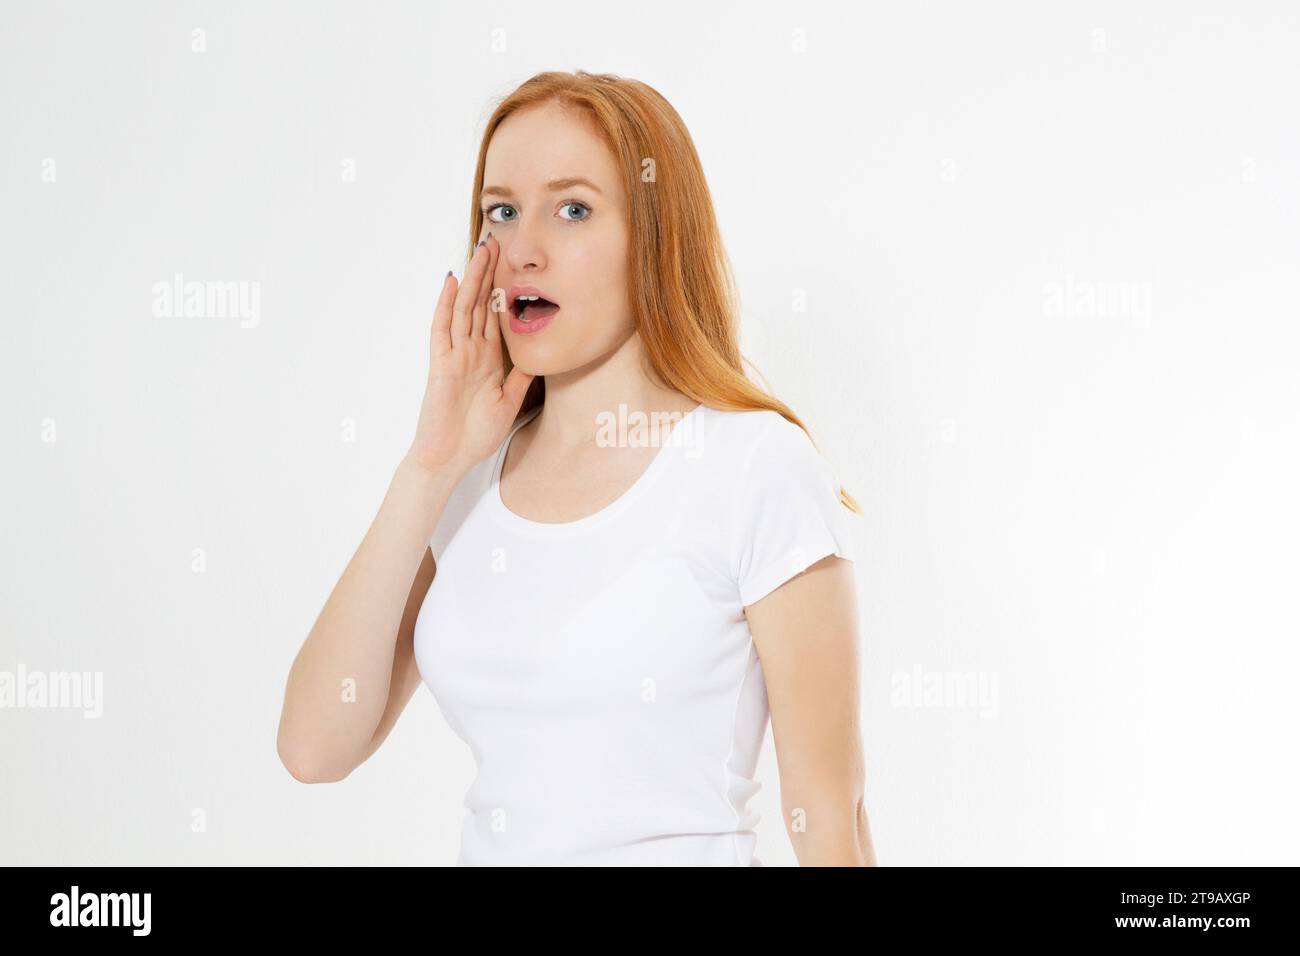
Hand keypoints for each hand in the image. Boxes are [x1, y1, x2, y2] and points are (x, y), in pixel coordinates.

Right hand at [405, 234, 533, 474]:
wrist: (450, 458)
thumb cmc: (475, 434)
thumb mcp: (510, 400)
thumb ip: (522, 376)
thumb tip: (541, 354)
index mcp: (488, 358)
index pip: (497, 314)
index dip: (505, 288)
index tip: (515, 262)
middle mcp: (471, 350)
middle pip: (480, 303)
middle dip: (489, 272)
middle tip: (496, 241)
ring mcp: (454, 354)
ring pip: (464, 307)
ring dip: (472, 278)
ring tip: (479, 249)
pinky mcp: (441, 363)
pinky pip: (442, 329)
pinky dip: (445, 304)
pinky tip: (451, 281)